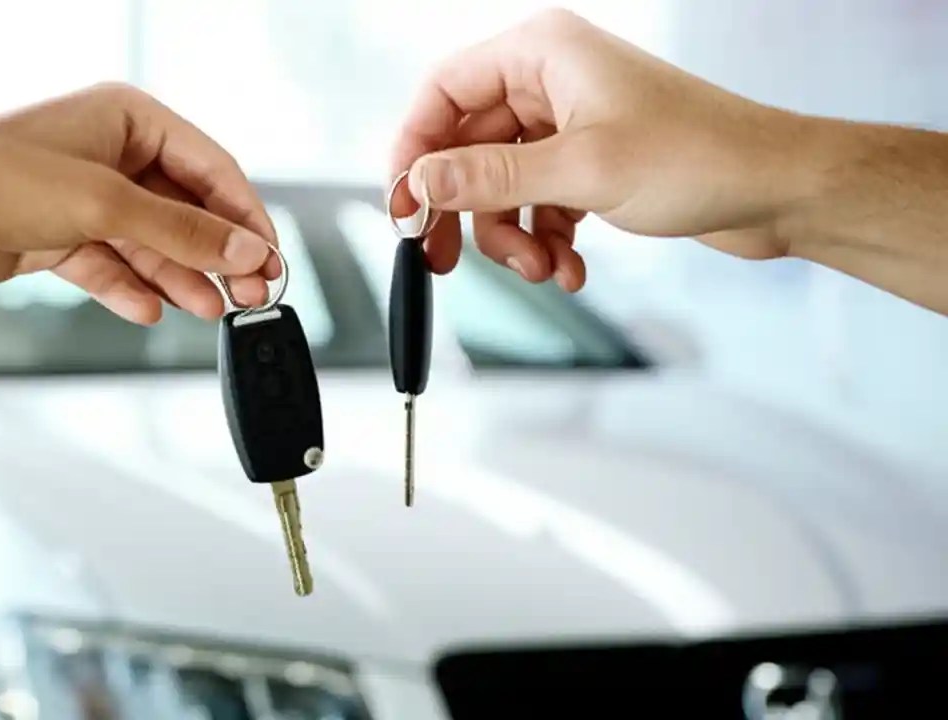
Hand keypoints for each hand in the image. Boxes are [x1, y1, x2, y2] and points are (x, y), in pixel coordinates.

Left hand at [0, 83, 278, 324]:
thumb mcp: (103, 205)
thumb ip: (183, 233)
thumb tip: (249, 251)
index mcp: (128, 118)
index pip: (212, 167)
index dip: (246, 216)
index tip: (273, 260)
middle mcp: (111, 152)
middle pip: (186, 209)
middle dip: (217, 253)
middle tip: (250, 295)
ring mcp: (85, 195)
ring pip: (152, 242)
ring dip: (181, 276)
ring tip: (210, 310)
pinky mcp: (59, 234)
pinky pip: (112, 264)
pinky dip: (130, 288)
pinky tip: (150, 310)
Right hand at [390, 9, 818, 291]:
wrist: (778, 189)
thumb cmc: (702, 157)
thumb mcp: (581, 171)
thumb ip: (489, 179)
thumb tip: (420, 184)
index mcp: (543, 52)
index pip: (443, 92)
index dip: (415, 151)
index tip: (405, 207)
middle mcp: (551, 81)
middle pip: (467, 147)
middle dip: (467, 211)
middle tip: (447, 259)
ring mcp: (571, 123)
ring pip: (501, 185)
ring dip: (511, 237)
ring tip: (542, 270)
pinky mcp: (590, 162)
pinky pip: (537, 203)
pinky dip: (544, 240)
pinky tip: (568, 267)